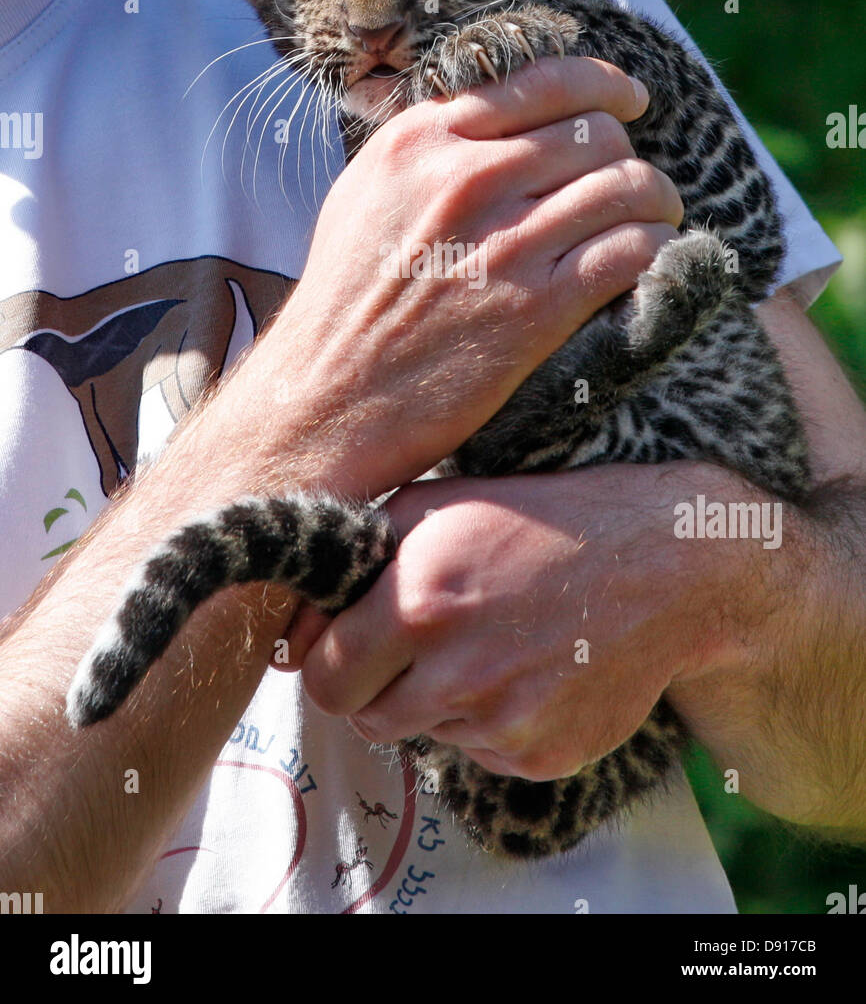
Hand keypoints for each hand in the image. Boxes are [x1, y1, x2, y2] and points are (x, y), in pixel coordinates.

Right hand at [268, 56, 682, 496]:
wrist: (326, 400)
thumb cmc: (345, 302)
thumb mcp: (365, 193)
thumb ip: (429, 146)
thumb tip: (502, 115)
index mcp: (421, 141)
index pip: (542, 81)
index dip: (602, 85)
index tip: (626, 103)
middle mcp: (464, 179)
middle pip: (595, 133)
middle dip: (625, 154)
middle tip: (629, 183)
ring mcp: (503, 243)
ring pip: (626, 184)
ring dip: (655, 200)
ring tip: (654, 218)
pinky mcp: (536, 308)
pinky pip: (632, 249)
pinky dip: (654, 248)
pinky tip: (647, 258)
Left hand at [293, 467, 741, 779]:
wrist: (660, 561)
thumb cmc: (540, 520)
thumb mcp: (440, 504)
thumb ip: (360, 555)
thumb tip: (300, 622)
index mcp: (418, 603)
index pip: (323, 679)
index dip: (330, 663)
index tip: (349, 647)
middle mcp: (456, 671)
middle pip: (368, 720)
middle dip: (376, 689)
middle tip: (416, 649)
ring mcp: (503, 721)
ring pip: (428, 733)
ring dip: (441, 700)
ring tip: (490, 642)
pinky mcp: (543, 755)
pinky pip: (485, 753)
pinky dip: (494, 721)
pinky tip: (529, 668)